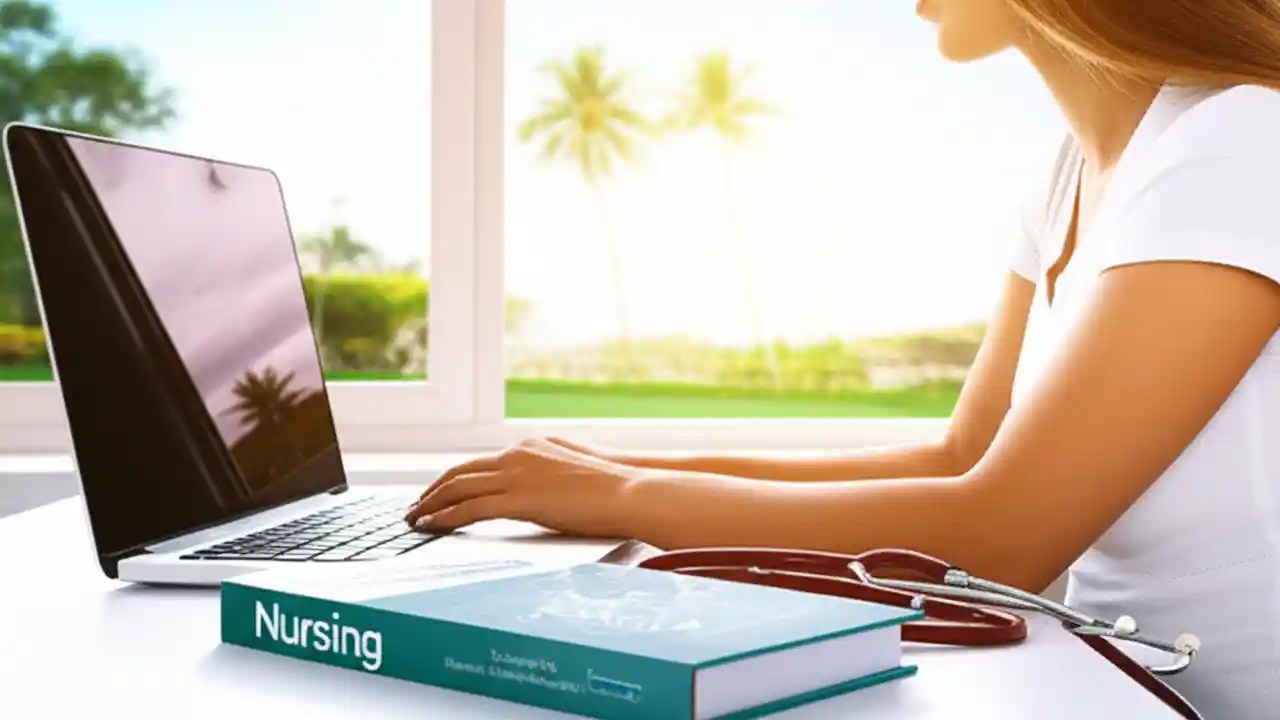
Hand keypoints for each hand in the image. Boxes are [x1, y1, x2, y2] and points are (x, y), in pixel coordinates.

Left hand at [404, 437, 642, 536]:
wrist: (630, 491)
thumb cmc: (612, 487)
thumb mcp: (574, 473)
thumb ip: (549, 476)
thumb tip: (541, 492)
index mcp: (530, 447)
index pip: (481, 463)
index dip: (454, 478)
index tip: (438, 492)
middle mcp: (517, 454)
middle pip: (461, 471)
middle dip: (434, 490)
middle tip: (415, 507)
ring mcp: (517, 474)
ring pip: (458, 487)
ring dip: (431, 505)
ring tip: (415, 519)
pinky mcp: (519, 498)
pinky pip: (470, 508)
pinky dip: (445, 517)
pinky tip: (432, 527)